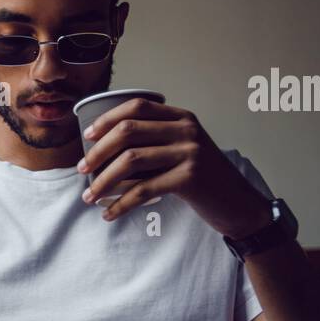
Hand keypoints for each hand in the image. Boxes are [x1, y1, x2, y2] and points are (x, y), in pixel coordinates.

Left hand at [77, 97, 271, 237]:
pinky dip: (120, 203)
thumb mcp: (183, 150)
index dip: (107, 119)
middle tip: (81, 170)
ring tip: (89, 196)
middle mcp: (186, 130)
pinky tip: (109, 214)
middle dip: (98, 152)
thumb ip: (155, 142)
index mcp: (182, 117)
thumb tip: (103, 150)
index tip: (87, 136)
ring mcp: (189, 152)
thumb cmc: (202, 180)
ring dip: (103, 181)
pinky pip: (143, 189)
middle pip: (128, 131)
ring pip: (130, 160)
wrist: (238, 205)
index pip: (137, 106)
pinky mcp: (189, 178)